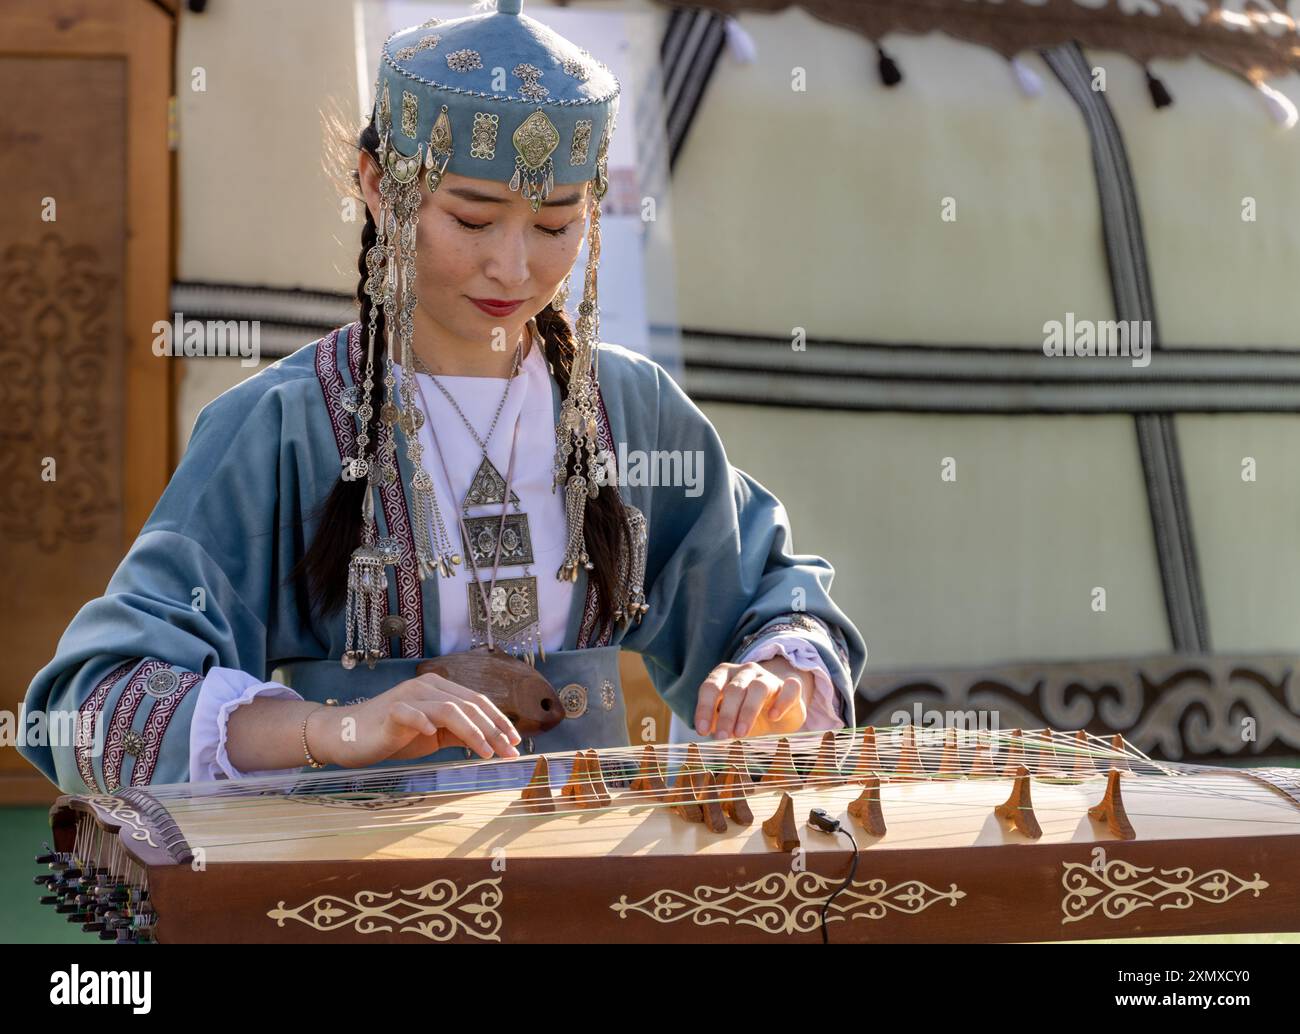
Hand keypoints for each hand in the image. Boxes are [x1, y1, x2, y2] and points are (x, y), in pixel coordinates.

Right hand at [308, 672, 522, 768]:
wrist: (350, 736)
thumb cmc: (394, 736)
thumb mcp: (434, 735)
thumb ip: (458, 733)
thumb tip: (491, 741)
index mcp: (440, 690)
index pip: (477, 702)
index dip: (499, 721)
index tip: (515, 742)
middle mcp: (427, 687)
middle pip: (469, 705)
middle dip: (494, 729)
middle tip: (509, 752)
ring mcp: (408, 697)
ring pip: (449, 708)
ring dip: (472, 731)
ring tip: (487, 752)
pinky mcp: (390, 710)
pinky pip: (411, 712)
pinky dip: (424, 721)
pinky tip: (434, 734)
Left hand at [694, 658, 809, 739]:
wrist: (780, 710)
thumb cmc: (746, 714)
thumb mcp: (729, 719)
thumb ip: (718, 723)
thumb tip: (709, 733)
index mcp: (725, 675)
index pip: (710, 687)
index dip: (704, 708)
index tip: (702, 731)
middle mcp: (746, 671)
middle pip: (734, 689)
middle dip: (726, 715)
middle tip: (722, 737)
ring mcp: (769, 677)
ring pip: (758, 688)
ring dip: (748, 711)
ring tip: (741, 734)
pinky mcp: (791, 686)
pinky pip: (789, 688)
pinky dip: (781, 702)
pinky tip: (773, 717)